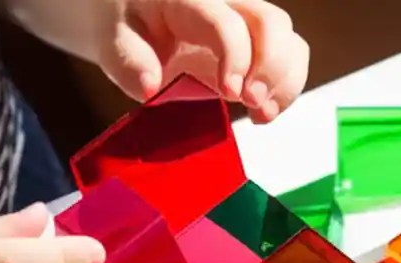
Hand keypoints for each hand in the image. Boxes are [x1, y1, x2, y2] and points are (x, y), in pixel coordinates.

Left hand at [98, 0, 309, 122]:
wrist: (130, 14)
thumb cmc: (124, 25)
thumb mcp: (113, 41)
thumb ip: (130, 62)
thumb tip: (151, 88)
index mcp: (188, 0)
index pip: (225, 22)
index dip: (236, 56)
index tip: (230, 93)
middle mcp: (226, 3)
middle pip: (270, 22)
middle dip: (271, 66)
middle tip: (251, 103)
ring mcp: (243, 22)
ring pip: (287, 38)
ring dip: (285, 80)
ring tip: (263, 114)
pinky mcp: (253, 44)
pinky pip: (287, 56)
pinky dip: (285, 87)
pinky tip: (265, 112)